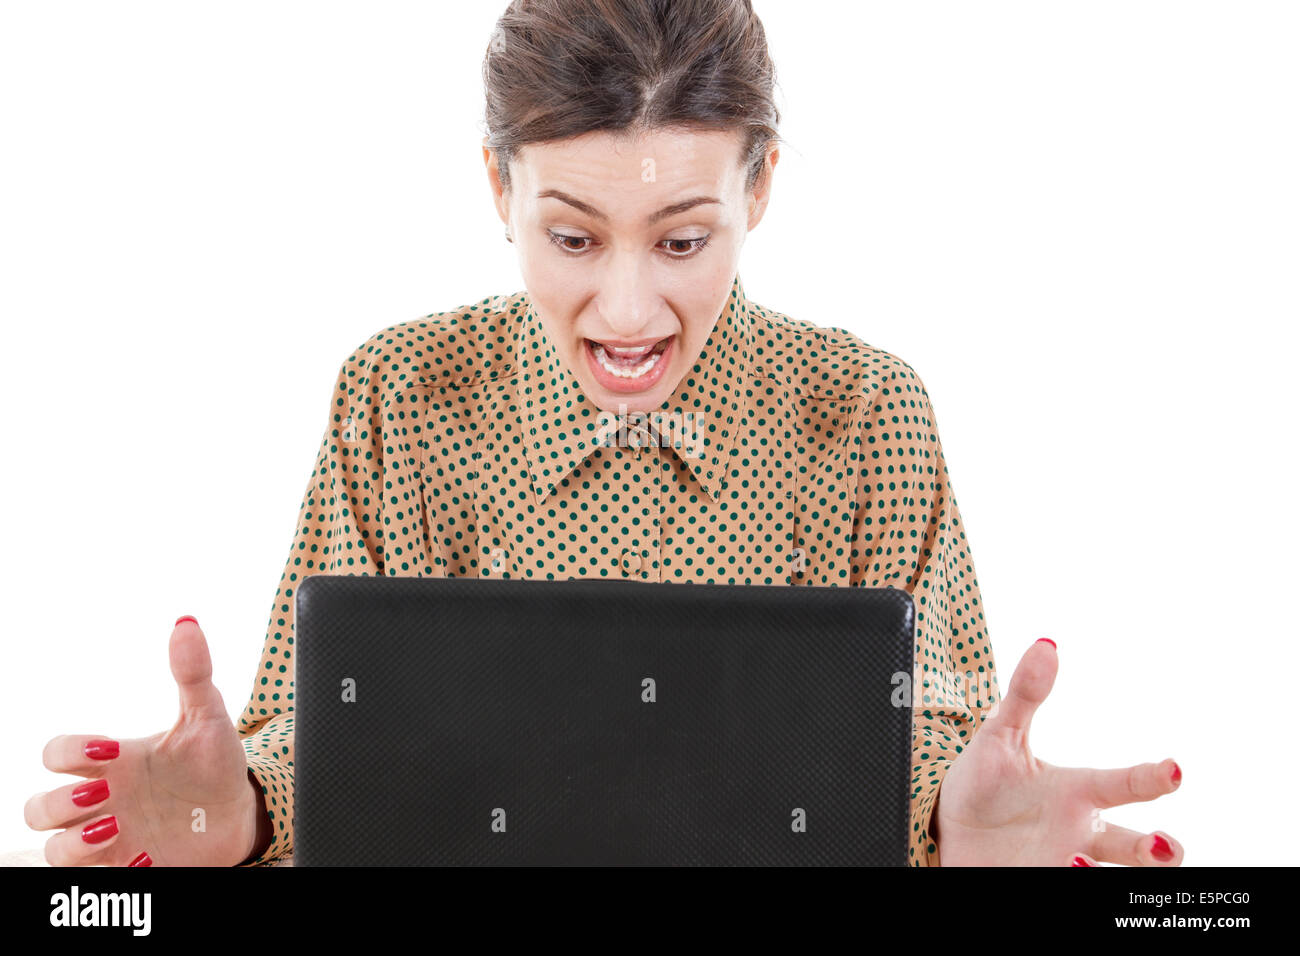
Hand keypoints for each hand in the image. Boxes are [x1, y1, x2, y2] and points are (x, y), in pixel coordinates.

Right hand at [25, 616, 269, 865]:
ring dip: (73, 844)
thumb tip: (186, 623)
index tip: (110, 749)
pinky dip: (111, 875)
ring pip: (51, 850)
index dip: (68, 752)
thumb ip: (194, 674)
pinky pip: (93, 882)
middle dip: (58, 804)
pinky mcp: (125, 869)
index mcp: (111, 761)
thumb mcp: (208, 717)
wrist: (240, 812)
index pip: (56, 753)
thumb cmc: (214, 762)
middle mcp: (100, 801)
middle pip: (37, 809)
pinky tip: (146, 860)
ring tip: (118, 829)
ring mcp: (107, 839)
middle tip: (104, 795)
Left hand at [933, 638, 1183, 865]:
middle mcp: (1081, 834)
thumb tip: (1046, 644)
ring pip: (1112, 879)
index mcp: (1078, 793)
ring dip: (1110, 876)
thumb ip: (1024, 695)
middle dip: (1159, 852)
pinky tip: (1061, 868)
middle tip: (1160, 846)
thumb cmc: (984, 781)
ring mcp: (1063, 864)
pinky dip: (1073, 882)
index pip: (1125, 785)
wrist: (945, 826)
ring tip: (1079, 861)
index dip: (1154, 777)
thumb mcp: (999, 736)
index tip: (1175, 770)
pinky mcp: (1038, 882)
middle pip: (1137, 850)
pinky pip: (1068, 892)